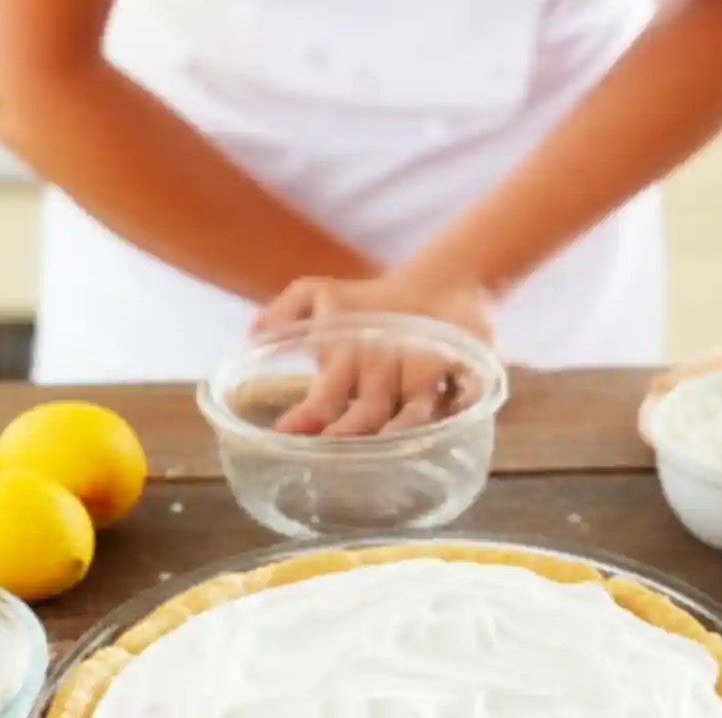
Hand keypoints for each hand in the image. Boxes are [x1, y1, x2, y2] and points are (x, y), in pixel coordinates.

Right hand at [253, 274, 494, 436]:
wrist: (442, 284)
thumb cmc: (377, 301)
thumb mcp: (323, 295)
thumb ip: (290, 308)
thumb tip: (253, 331)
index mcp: (350, 381)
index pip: (323, 406)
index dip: (306, 419)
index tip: (288, 428)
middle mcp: (385, 393)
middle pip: (366, 417)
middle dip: (351, 429)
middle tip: (335, 438)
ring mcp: (425, 388)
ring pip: (414, 416)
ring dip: (406, 425)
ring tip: (397, 431)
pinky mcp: (467, 378)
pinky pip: (468, 397)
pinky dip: (467, 402)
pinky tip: (459, 403)